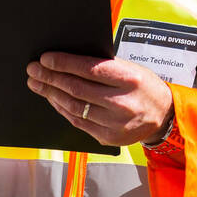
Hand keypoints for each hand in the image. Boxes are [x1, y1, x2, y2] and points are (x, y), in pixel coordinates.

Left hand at [27, 53, 173, 147]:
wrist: (163, 115)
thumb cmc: (144, 86)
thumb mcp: (130, 68)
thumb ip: (103, 65)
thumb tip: (67, 60)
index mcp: (128, 79)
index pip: (89, 69)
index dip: (63, 63)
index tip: (45, 58)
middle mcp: (122, 102)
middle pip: (76, 89)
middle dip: (50, 78)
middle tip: (33, 70)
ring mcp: (114, 123)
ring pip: (73, 107)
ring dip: (51, 94)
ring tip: (38, 84)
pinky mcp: (108, 137)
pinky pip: (78, 122)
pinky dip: (62, 109)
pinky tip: (53, 99)